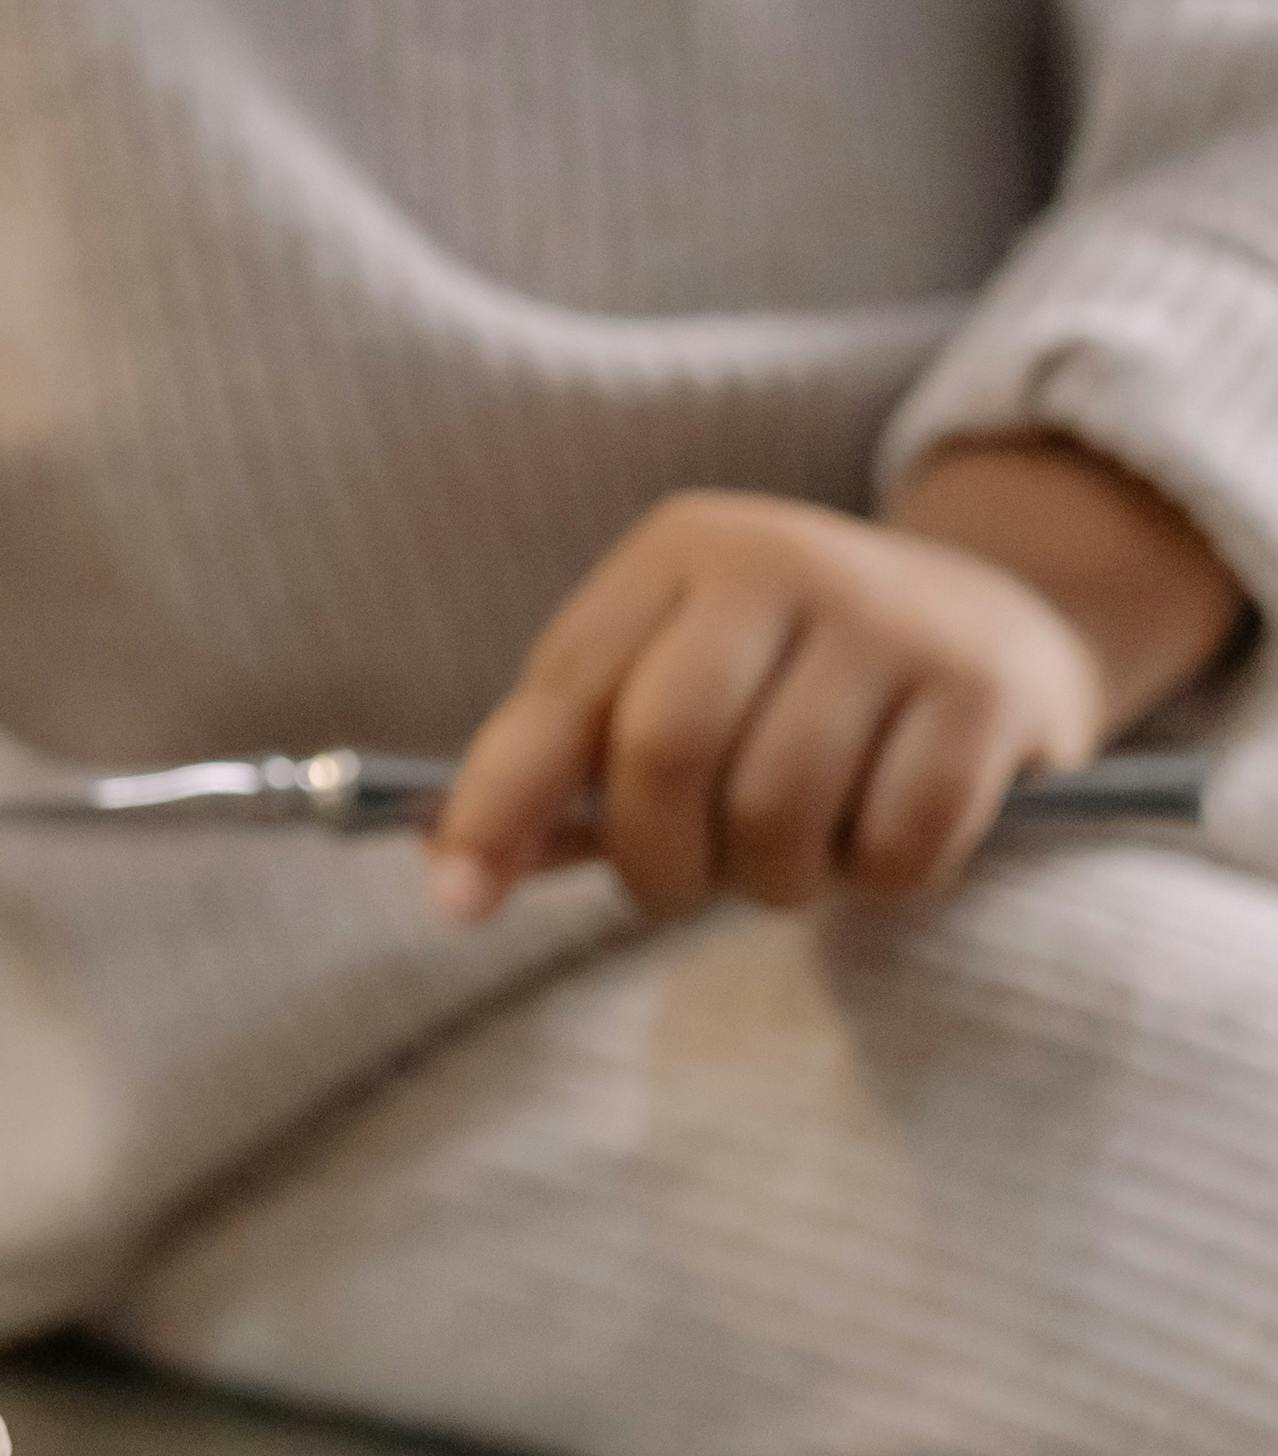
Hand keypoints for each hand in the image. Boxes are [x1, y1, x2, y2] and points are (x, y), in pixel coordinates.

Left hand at [429, 446, 1241, 927]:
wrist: (999, 617)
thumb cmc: (793, 676)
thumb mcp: (675, 682)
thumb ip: (573, 772)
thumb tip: (460, 875)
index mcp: (682, 552)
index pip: (564, 693)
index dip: (498, 805)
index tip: (456, 903)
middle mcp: (784, 562)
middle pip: (666, 750)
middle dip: (657, 861)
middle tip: (681, 887)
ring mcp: (895, 619)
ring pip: (779, 812)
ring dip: (772, 882)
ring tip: (790, 857)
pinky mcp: (986, 691)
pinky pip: (897, 845)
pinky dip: (874, 881)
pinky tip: (877, 843)